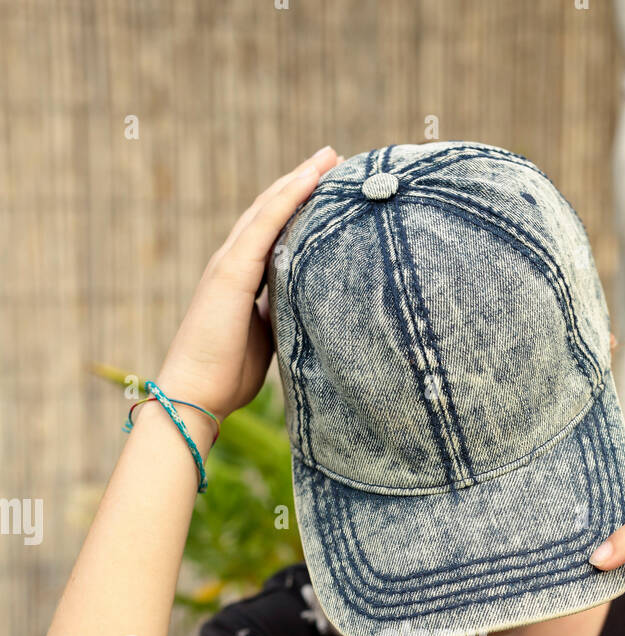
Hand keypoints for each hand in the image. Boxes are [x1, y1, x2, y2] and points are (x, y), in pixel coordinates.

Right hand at [156, 146, 338, 420]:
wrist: (195, 395)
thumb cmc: (227, 376)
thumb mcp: (266, 337)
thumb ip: (280, 314)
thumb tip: (306, 308)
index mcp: (241, 279)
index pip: (273, 232)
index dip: (297, 206)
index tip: (328, 187)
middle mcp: (232, 263)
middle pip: (271, 211)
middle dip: (301, 183)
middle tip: (334, 159)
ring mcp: (229, 263)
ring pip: (268, 208)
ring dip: (299, 179)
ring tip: (330, 157)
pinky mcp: (231, 272)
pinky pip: (264, 224)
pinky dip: (288, 197)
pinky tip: (311, 177)